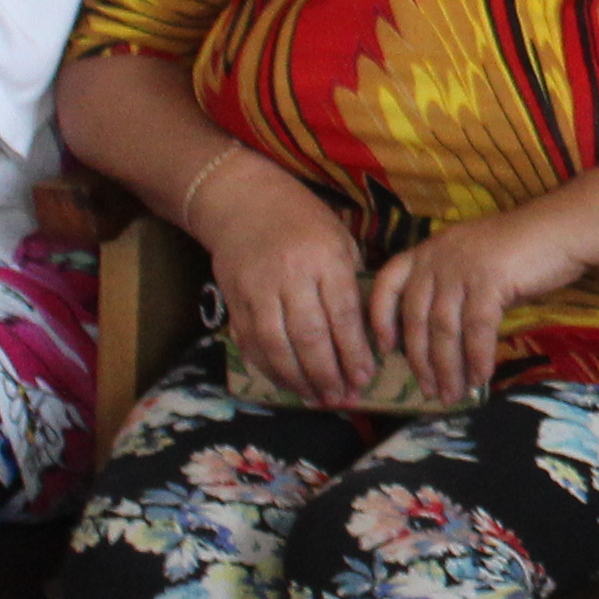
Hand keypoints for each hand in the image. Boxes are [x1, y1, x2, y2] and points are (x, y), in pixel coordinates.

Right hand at [195, 157, 380, 408]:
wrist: (243, 200)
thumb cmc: (303, 220)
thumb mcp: (339, 240)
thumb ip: (349, 285)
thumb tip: (364, 337)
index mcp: (325, 258)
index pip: (342, 315)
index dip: (354, 352)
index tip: (365, 378)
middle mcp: (289, 275)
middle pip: (309, 336)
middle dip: (328, 374)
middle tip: (343, 398)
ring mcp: (256, 289)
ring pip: (276, 345)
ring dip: (297, 379)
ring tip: (317, 398)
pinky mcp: (233, 298)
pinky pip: (250, 341)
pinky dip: (268, 367)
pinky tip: (287, 382)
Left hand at [367, 201, 591, 407]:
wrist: (562, 229)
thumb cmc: (522, 248)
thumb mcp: (473, 261)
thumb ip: (452, 289)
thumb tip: (441, 340)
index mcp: (429, 250)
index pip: (387, 282)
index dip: (380, 317)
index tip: (385, 349)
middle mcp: (438, 258)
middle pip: (416, 318)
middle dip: (420, 361)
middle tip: (429, 391)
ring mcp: (462, 268)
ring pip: (444, 329)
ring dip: (448, 368)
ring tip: (453, 394)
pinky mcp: (489, 281)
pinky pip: (477, 330)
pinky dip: (477, 358)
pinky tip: (481, 378)